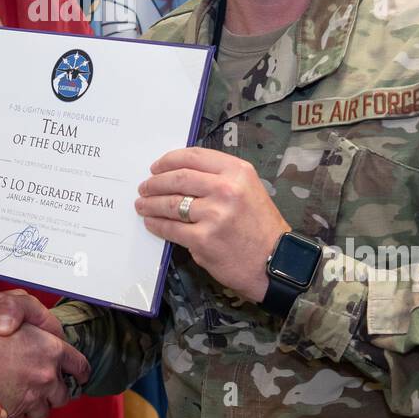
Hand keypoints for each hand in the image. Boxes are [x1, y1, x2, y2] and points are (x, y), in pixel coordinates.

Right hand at [0, 292, 88, 417]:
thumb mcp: (5, 300)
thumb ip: (23, 307)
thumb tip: (22, 326)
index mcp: (51, 349)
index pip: (78, 365)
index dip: (78, 369)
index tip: (78, 373)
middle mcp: (44, 378)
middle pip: (62, 395)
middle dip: (54, 390)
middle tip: (40, 381)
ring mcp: (28, 399)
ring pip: (41, 411)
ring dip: (34, 404)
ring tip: (20, 392)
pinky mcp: (9, 414)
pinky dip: (12, 414)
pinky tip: (2, 402)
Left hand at [135, 147, 288, 302]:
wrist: (276, 261)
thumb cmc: (261, 226)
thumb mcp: (249, 189)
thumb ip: (220, 177)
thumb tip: (180, 174)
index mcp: (237, 171)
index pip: (194, 156)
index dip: (169, 160)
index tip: (157, 167)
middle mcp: (226, 189)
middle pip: (178, 178)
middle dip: (155, 182)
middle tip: (144, 187)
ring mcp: (214, 214)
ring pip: (170, 203)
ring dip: (151, 203)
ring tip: (142, 205)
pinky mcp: (203, 239)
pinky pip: (171, 228)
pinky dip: (157, 225)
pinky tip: (152, 223)